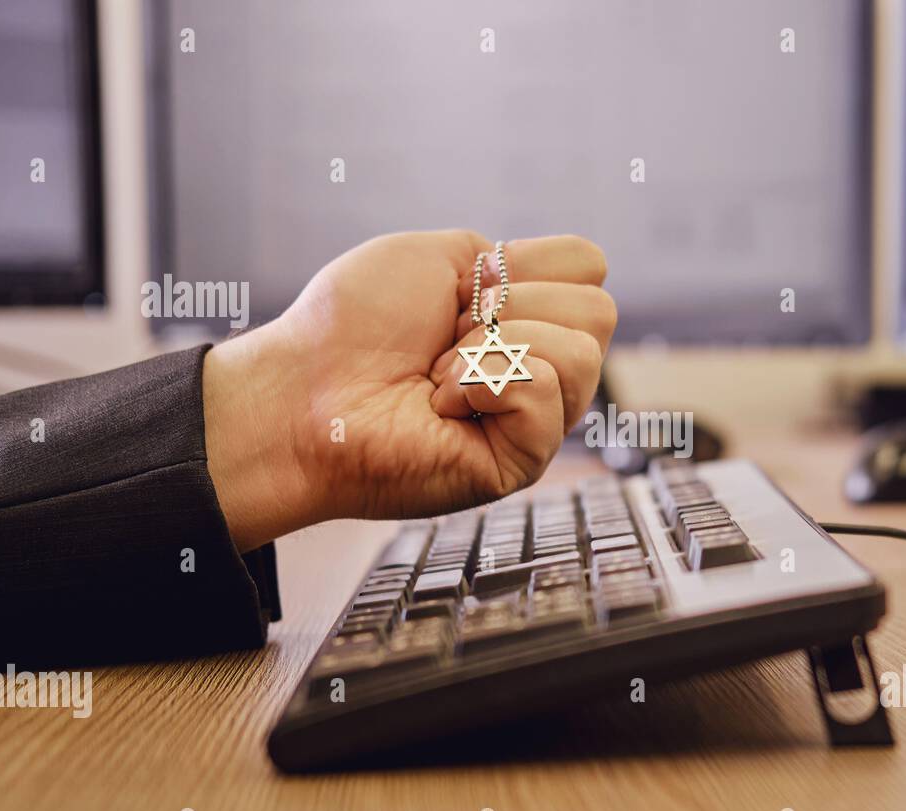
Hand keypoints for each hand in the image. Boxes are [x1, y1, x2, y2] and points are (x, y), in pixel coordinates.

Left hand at [203, 231, 613, 551]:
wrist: (304, 391)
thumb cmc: (352, 326)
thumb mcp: (439, 256)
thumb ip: (516, 261)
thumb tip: (569, 290)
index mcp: (525, 317)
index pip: (589, 266)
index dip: (529, 265)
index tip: (466, 289)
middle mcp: (540, 367)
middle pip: (600, 310)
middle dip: (514, 306)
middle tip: (449, 336)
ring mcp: (536, 418)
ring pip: (584, 351)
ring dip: (495, 347)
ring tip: (441, 374)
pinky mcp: (524, 460)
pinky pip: (547, 392)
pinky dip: (485, 383)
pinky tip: (442, 405)